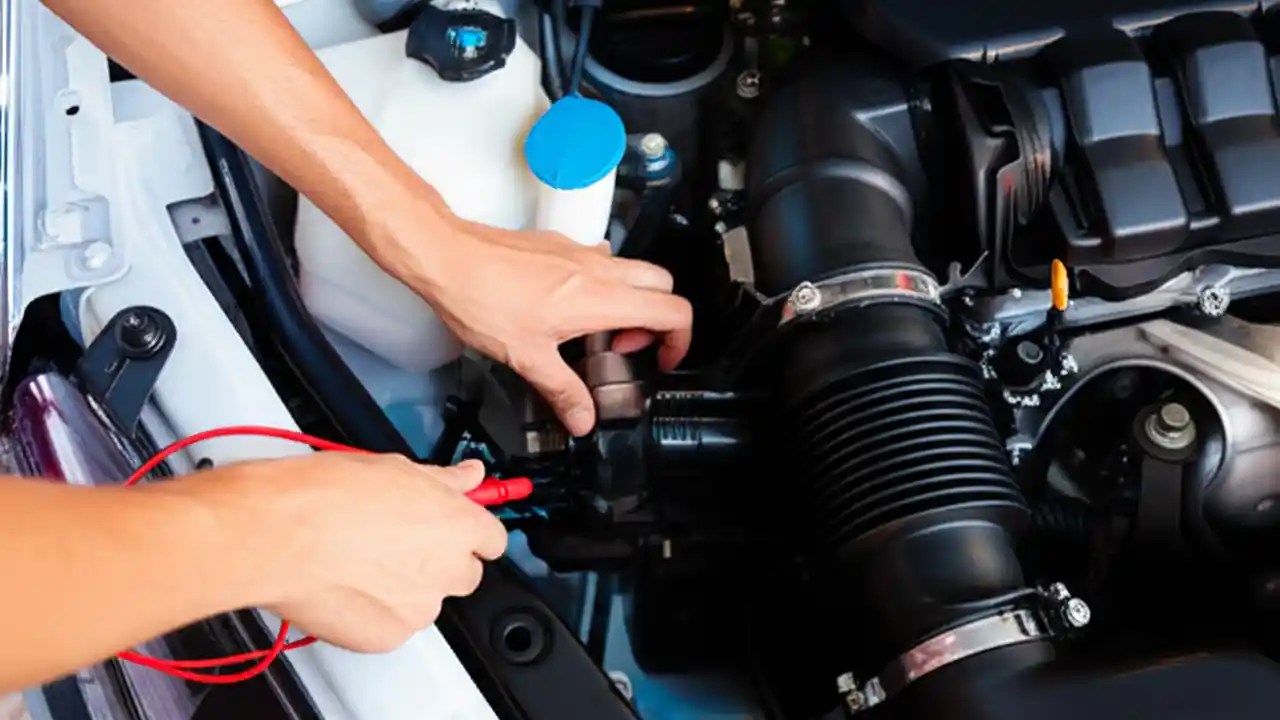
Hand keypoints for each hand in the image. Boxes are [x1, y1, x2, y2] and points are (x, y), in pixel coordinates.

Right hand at [215, 454, 506, 652]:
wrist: (279, 534)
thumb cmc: (327, 496)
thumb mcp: (394, 468)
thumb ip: (442, 480)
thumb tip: (468, 475)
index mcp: (458, 524)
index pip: (492, 538)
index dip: (468, 532)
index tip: (450, 526)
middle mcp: (448, 569)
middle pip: (464, 572)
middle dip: (439, 560)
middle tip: (398, 542)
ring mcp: (419, 607)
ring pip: (426, 600)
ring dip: (406, 587)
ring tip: (361, 561)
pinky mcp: (387, 636)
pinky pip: (393, 625)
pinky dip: (376, 612)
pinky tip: (347, 586)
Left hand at [404, 217, 692, 435]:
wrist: (448, 256)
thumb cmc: (482, 298)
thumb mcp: (527, 358)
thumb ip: (562, 392)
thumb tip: (582, 418)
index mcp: (601, 299)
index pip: (673, 311)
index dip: (679, 341)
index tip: (660, 360)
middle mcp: (599, 269)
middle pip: (664, 285)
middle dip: (660, 318)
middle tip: (630, 346)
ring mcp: (581, 252)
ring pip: (634, 269)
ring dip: (632, 299)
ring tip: (599, 330)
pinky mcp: (560, 244)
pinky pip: (601, 260)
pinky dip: (603, 283)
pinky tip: (570, 306)